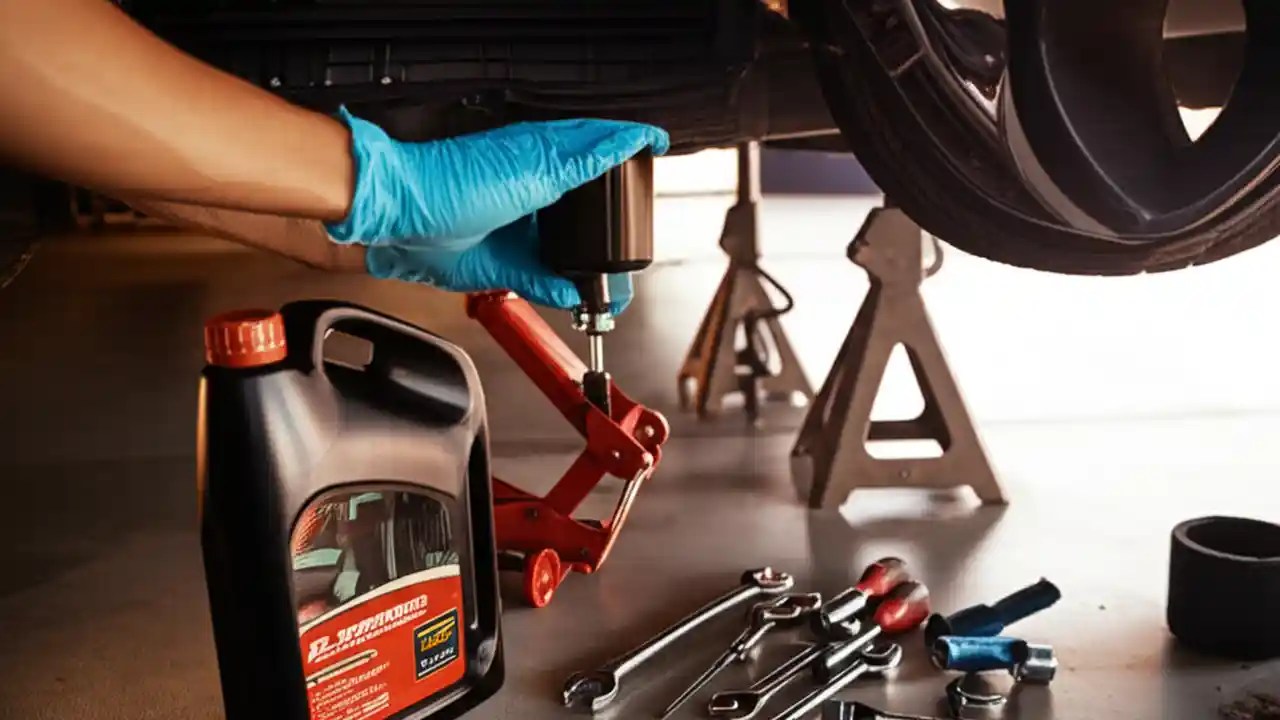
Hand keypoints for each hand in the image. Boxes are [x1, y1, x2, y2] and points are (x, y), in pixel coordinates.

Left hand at [325, 109, 667, 309]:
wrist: (403, 221)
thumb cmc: (452, 180)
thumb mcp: (532, 167)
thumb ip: (582, 160)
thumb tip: (625, 142)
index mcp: (545, 158)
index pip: (600, 151)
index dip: (630, 155)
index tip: (659, 152)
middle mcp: (538, 193)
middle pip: (591, 214)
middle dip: (616, 234)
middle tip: (637, 249)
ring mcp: (523, 232)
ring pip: (572, 254)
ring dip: (594, 272)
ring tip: (617, 288)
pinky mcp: (507, 266)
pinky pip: (547, 283)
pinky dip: (564, 292)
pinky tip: (579, 298)